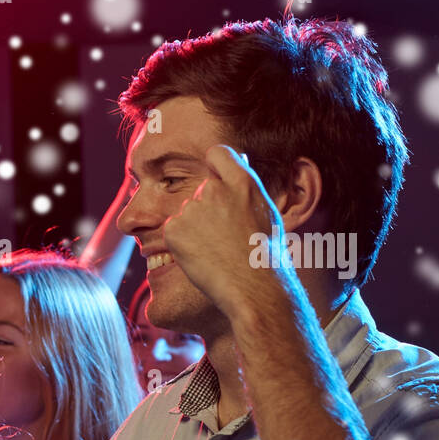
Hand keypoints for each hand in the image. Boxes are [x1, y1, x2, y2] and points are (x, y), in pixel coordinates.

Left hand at [161, 145, 293, 319]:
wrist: (253, 286)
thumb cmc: (264, 254)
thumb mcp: (265, 212)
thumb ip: (246, 187)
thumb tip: (239, 160)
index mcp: (243, 182)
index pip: (218, 153)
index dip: (214, 164)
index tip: (215, 179)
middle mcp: (214, 188)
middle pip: (200, 190)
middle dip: (205, 209)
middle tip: (220, 237)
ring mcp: (192, 207)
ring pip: (186, 213)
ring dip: (194, 228)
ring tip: (215, 250)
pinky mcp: (173, 227)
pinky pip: (173, 231)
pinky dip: (181, 244)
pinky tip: (200, 257)